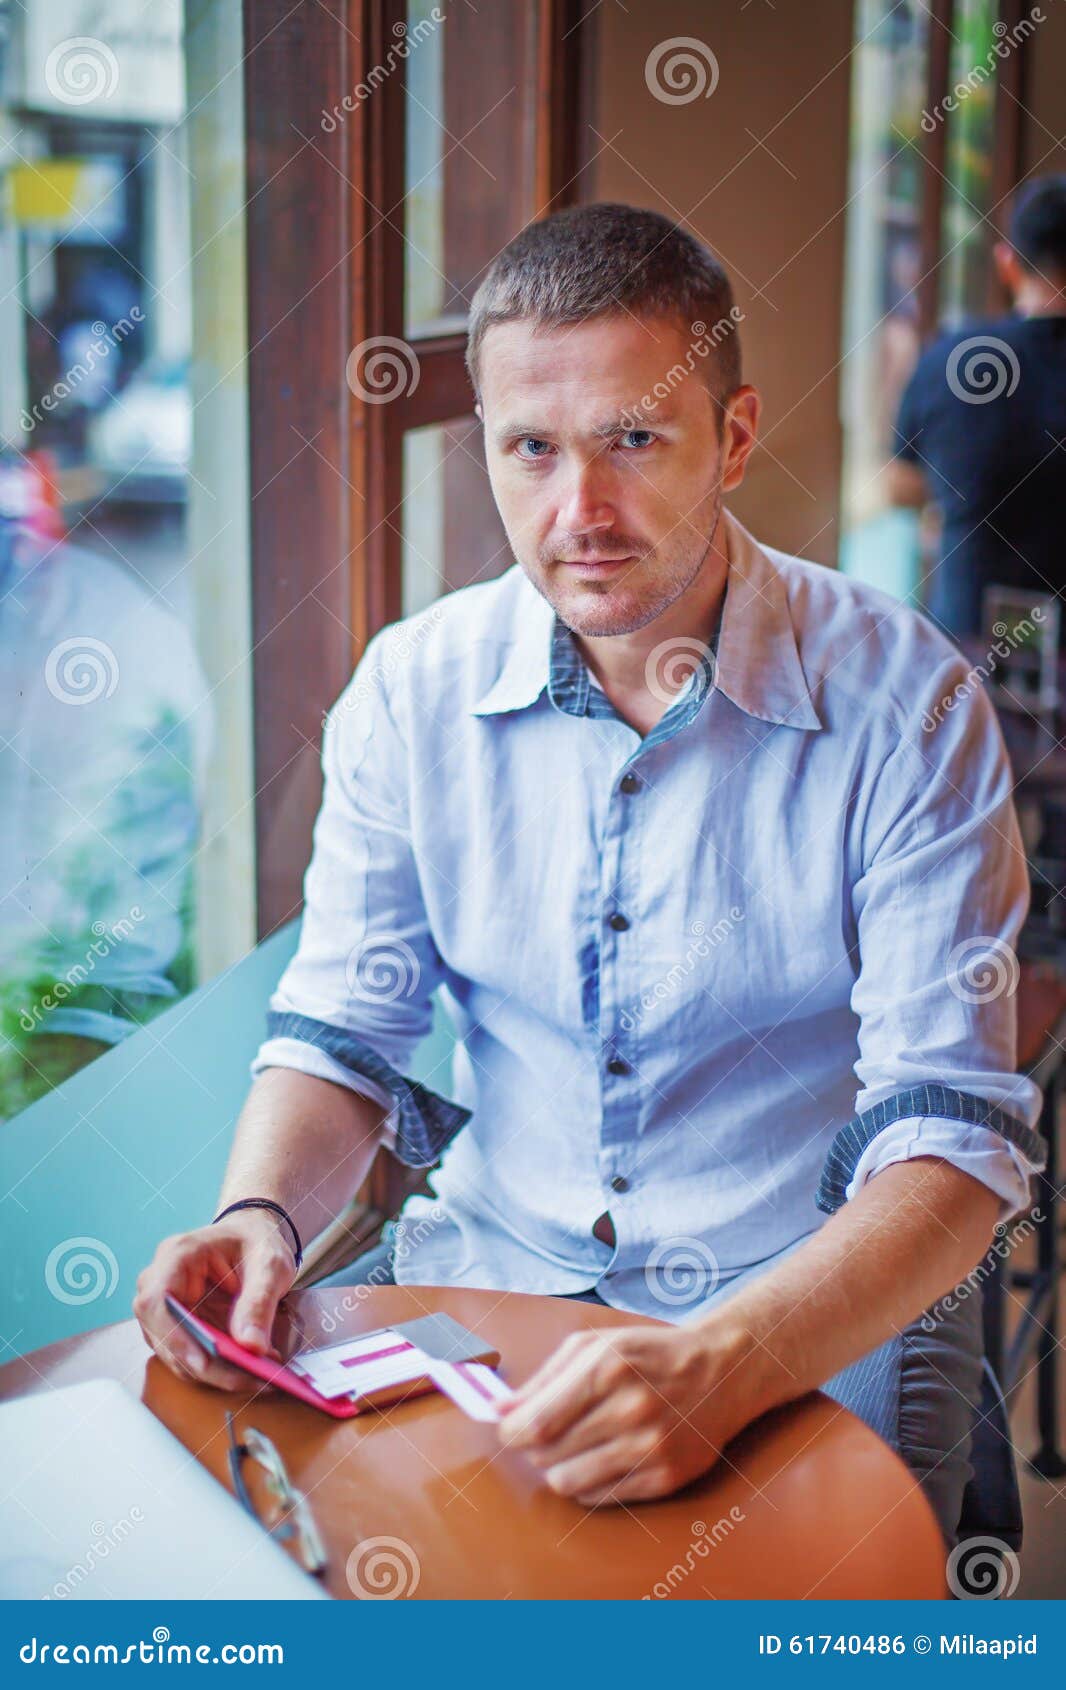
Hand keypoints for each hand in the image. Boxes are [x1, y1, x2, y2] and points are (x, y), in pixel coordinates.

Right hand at [133, 1210, 297, 1389]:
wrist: (252, 1238)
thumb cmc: (256, 1241)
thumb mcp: (269, 1263)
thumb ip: (259, 1301)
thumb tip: (251, 1346)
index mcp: (177, 1255)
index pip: (156, 1301)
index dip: (173, 1335)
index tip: (202, 1361)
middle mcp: (160, 1283)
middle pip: (164, 1335)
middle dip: (203, 1364)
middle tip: (246, 1379)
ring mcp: (164, 1308)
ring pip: (174, 1353)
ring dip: (212, 1372)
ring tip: (256, 1377)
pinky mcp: (177, 1328)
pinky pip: (189, 1356)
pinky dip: (217, 1369)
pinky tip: (248, 1370)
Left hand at [496, 1324, 750, 1505]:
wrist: (721, 1371)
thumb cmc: (648, 1355)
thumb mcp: (594, 1345)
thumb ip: (543, 1379)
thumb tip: (499, 1413)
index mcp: (606, 1369)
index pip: (535, 1425)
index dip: (510, 1434)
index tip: (509, 1431)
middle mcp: (629, 1410)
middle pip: (546, 1456)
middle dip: (535, 1447)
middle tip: (548, 1432)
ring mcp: (650, 1448)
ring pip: (567, 1482)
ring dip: (559, 1468)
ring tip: (575, 1446)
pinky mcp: (666, 1478)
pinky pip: (599, 1498)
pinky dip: (588, 1482)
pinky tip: (601, 1458)